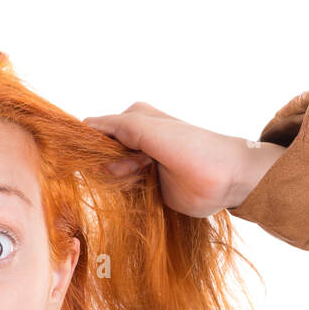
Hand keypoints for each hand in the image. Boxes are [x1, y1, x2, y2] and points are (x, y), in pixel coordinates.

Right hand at [83, 102, 284, 217]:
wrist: (226, 178)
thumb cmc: (192, 148)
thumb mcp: (148, 129)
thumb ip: (115, 126)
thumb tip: (82, 128)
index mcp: (133, 118)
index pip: (95, 129)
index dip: (92, 144)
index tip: (108, 155)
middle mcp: (134, 138)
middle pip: (99, 155)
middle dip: (109, 163)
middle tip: (137, 166)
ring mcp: (139, 163)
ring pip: (108, 174)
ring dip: (120, 178)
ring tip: (145, 174)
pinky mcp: (146, 185)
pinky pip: (121, 189)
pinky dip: (126, 191)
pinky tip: (144, 187)